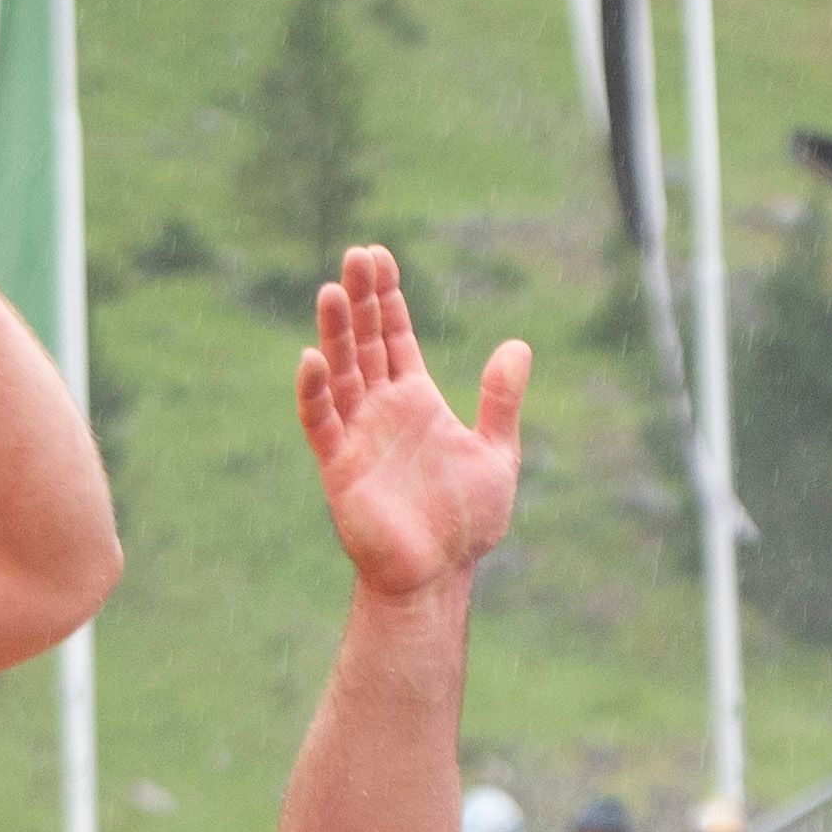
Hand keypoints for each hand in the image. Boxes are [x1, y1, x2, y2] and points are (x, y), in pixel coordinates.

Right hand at [297, 250, 527, 606]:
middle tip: (355, 254)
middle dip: (360, 300)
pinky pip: (322, 422)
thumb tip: (518, 346)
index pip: (395, 337)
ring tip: (332, 290)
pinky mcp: (340, 467)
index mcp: (417, 402)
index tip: (378, 256)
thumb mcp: (496, 453)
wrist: (439, 577)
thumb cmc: (466, 523)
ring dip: (335, 334)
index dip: (387, 299)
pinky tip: (314, 358)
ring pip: (341, 373)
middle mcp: (382, 411)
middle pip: (364, 343)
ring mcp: (358, 436)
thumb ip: (501, 400)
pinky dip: (316, 392)